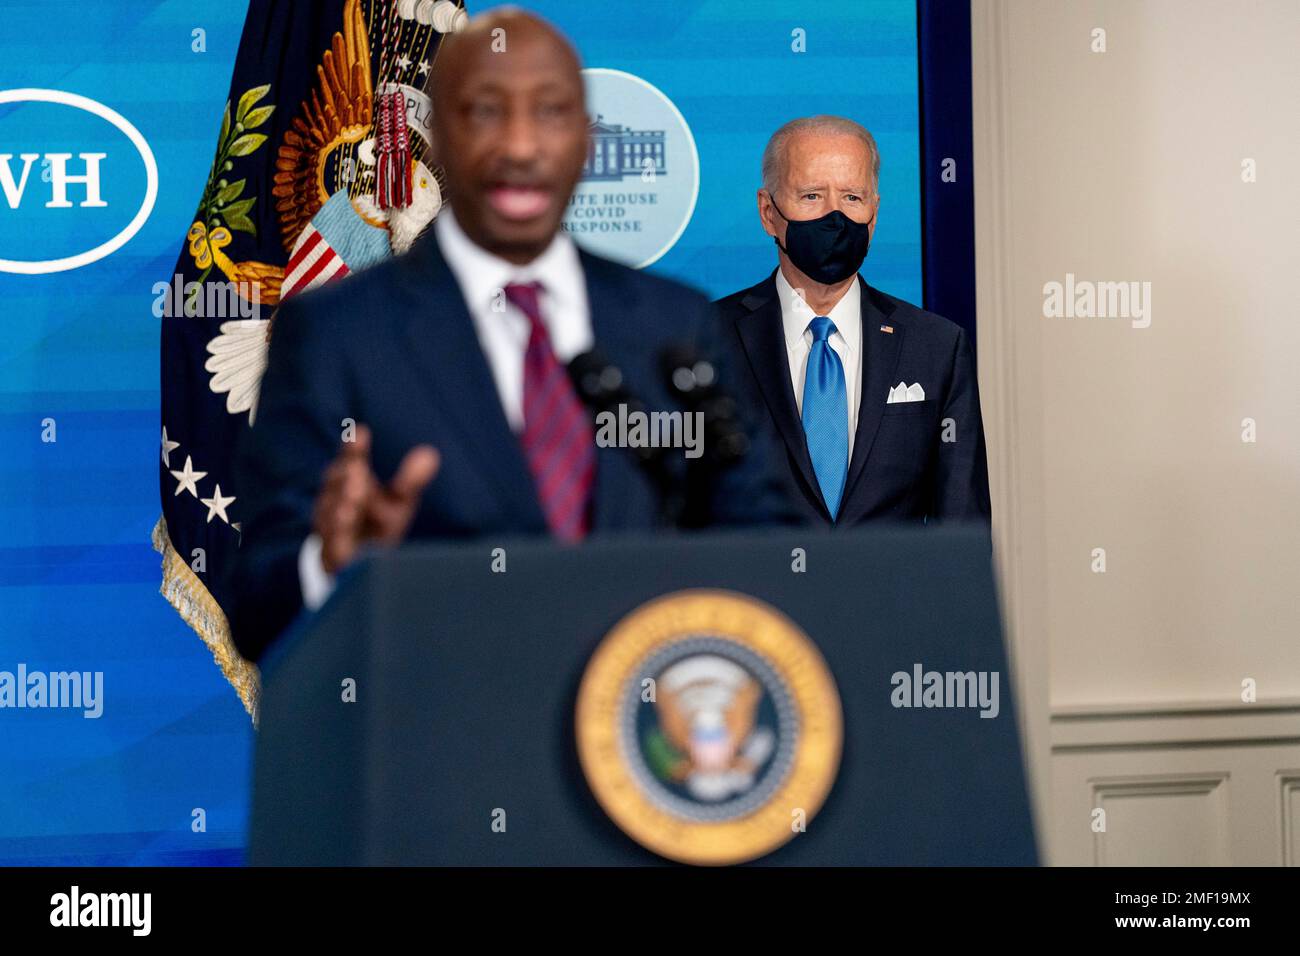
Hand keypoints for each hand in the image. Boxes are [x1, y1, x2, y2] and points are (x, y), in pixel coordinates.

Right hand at [312, 425, 439, 574]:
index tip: (362, 433)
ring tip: (353, 500)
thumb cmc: (377, 526)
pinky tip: (345, 527)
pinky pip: (331, 544)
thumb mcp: (398, 503)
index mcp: (350, 483)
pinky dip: (337, 536)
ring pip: (330, 512)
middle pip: (335, 482)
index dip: (353, 448)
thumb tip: (431, 455)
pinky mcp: (331, 555)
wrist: (356, 566)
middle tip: (357, 469)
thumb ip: (410, 482)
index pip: (350, 460)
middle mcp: (334, 501)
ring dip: (340, 505)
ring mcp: (329, 527)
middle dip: (345, 476)